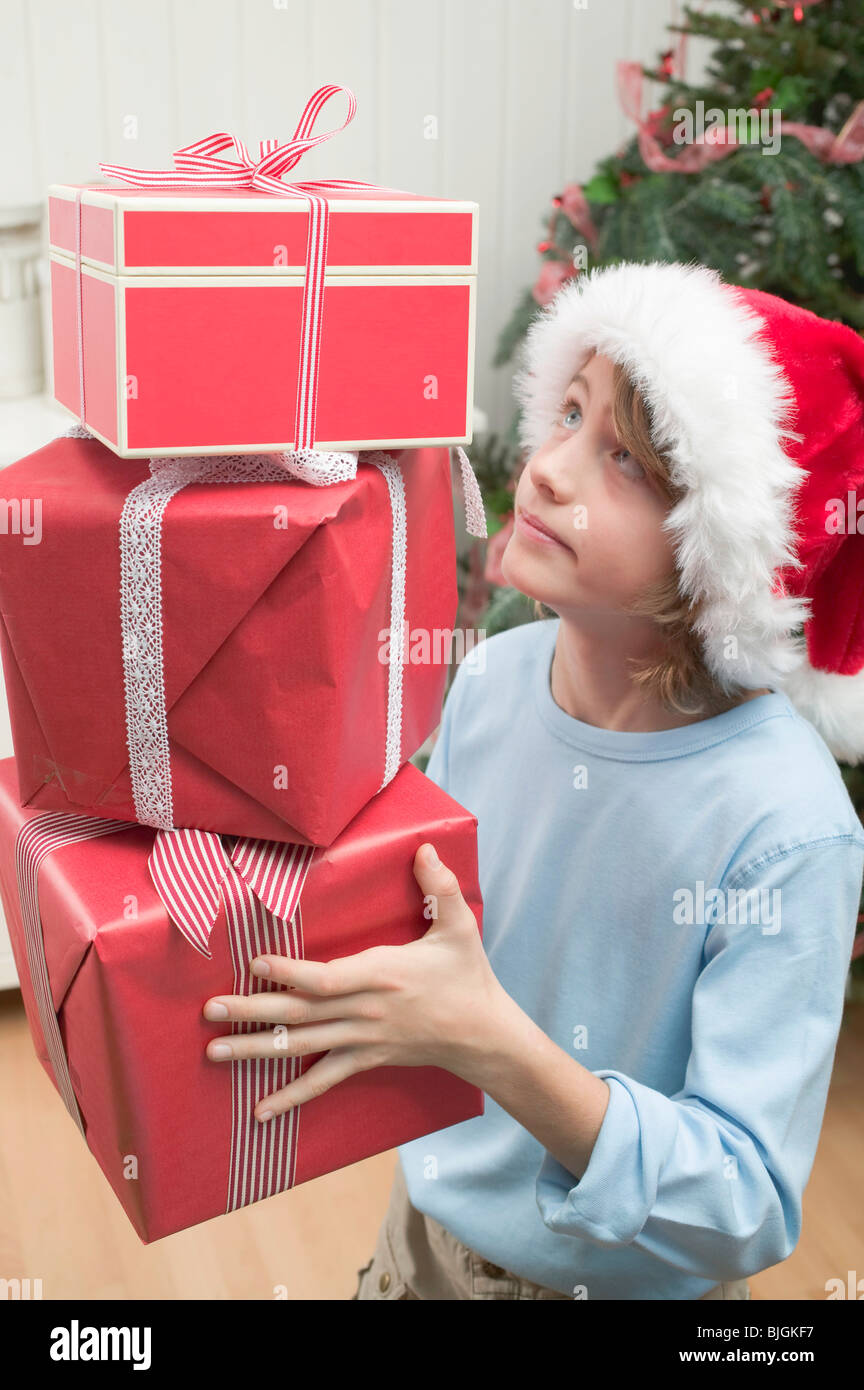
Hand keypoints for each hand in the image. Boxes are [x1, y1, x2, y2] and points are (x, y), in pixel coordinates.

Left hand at [201, 842, 505, 1122]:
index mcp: (382, 975)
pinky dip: (291, 1097)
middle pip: (301, 1013)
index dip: (290, 974)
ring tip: (214, 1050)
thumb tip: (425, 847)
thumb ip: (441, 887)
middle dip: (251, 1011)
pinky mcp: (365, 1059)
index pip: (327, 978)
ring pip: (302, 1046)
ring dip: (256, 1049)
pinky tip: (259, 1112)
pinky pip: (323, 1081)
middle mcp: (365, 1011)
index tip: (255, 965)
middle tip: (208, 1011)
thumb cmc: (467, 977)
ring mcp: (362, 1040)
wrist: (482, 1035)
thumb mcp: (460, 927)